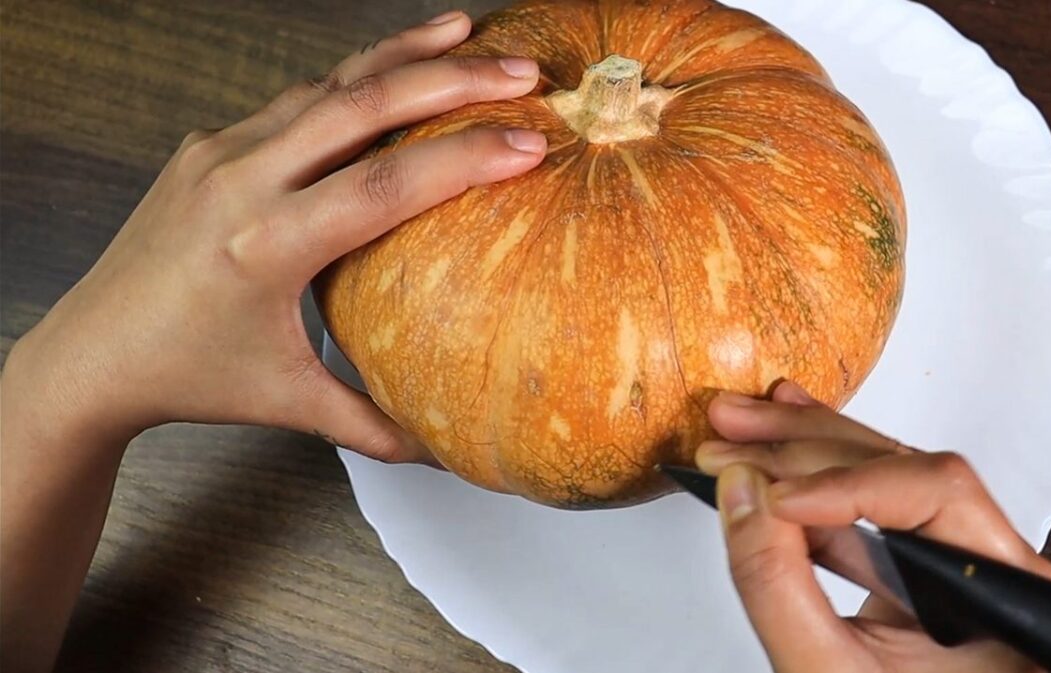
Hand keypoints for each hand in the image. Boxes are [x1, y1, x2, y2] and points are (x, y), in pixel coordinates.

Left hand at [0, 12, 546, 670]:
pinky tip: (398, 65)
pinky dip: (357, 76)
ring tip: (471, 37)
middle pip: (360, 106)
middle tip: (523, 71)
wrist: (92, 349)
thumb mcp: (287, 400)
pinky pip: (298, 98)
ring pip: (328, 85)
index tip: (527, 143)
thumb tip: (441, 448)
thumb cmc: (188, 374)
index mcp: (264, 245)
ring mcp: (221, 151)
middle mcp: (239, 181)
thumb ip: (369, 421)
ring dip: (405, 58)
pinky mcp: (212, 143)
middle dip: (451, 79)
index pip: (381, 187)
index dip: (461, 160)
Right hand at [698, 381, 1050, 672]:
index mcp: (998, 596)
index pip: (933, 491)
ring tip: (736, 429)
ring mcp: (951, 563)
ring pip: (878, 474)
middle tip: (729, 437)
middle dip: (802, 450)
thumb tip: (742, 492)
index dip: (843, 483)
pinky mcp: (912, 567)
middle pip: (900, 468)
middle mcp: (987, 566)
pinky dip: (809, 480)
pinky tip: (776, 451)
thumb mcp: (824, 672)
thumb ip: (778, 584)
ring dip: (798, 449)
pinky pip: (863, 505)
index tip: (768, 497)